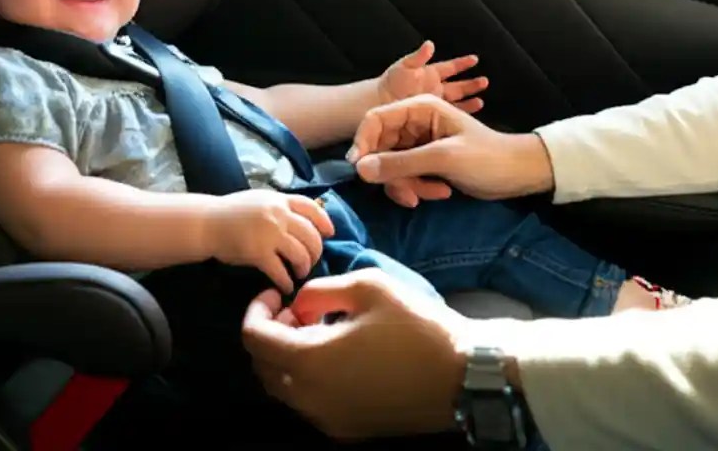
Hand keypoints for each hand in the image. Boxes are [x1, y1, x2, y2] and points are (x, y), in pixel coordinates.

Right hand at [203, 190, 335, 293]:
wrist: (206, 223)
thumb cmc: (231, 212)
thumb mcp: (260, 200)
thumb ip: (281, 206)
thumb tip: (305, 218)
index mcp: (279, 200)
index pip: (312, 208)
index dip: (324, 221)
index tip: (330, 233)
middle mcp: (278, 214)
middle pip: (311, 235)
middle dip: (316, 251)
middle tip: (312, 261)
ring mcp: (269, 233)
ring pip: (301, 254)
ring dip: (304, 267)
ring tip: (300, 273)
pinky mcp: (258, 253)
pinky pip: (281, 271)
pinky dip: (287, 281)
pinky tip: (286, 286)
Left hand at [241, 268, 468, 440]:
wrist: (463, 375)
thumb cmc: (418, 326)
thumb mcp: (368, 287)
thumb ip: (320, 291)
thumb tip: (299, 305)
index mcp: (310, 362)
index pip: (254, 339)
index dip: (257, 310)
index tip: (276, 293)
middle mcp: (311, 399)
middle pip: (263, 367)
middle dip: (270, 334)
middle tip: (295, 310)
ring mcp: (328, 420)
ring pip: (283, 389)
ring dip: (287, 357)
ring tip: (317, 330)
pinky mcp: (347, 430)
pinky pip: (308, 403)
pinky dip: (307, 378)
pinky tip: (337, 357)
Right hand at [347, 94, 555, 206]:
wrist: (517, 173)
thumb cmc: (487, 158)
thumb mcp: (443, 158)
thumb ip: (401, 163)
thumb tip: (360, 169)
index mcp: (420, 108)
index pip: (375, 119)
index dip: (363, 143)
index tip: (359, 171)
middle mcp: (415, 123)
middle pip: (380, 147)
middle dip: (392, 174)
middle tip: (411, 195)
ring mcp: (419, 143)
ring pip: (391, 165)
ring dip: (408, 184)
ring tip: (436, 192)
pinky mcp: (424, 161)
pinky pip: (406, 176)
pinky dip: (417, 188)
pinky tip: (441, 192)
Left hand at [377, 40, 488, 111]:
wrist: (377, 103)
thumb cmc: (389, 83)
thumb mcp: (404, 66)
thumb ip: (418, 57)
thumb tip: (430, 44)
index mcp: (430, 74)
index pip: (450, 67)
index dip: (462, 64)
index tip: (475, 59)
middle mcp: (435, 89)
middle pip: (457, 86)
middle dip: (471, 84)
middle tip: (485, 81)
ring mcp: (433, 104)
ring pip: (456, 103)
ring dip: (468, 102)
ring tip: (481, 102)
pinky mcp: (430, 119)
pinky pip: (448, 119)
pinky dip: (457, 119)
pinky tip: (466, 121)